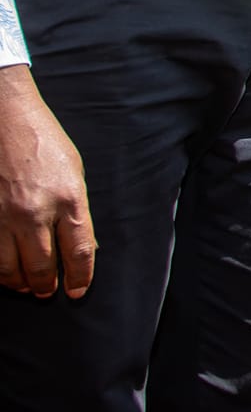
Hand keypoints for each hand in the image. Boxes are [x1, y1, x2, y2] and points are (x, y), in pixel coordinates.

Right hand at [0, 65, 94, 297]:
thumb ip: (77, 211)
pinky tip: (4, 271)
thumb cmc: (45, 143)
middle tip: (48, 292)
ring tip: (26, 285)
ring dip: (20, 282)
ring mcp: (4, 215)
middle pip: (44, 267)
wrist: (7, 119)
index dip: (80, 278)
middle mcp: (37, 211)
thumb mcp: (74, 174)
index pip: (80, 252)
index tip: (78, 291)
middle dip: (47, 286)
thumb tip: (82, 246)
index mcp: (69, 199)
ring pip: (11, 268)